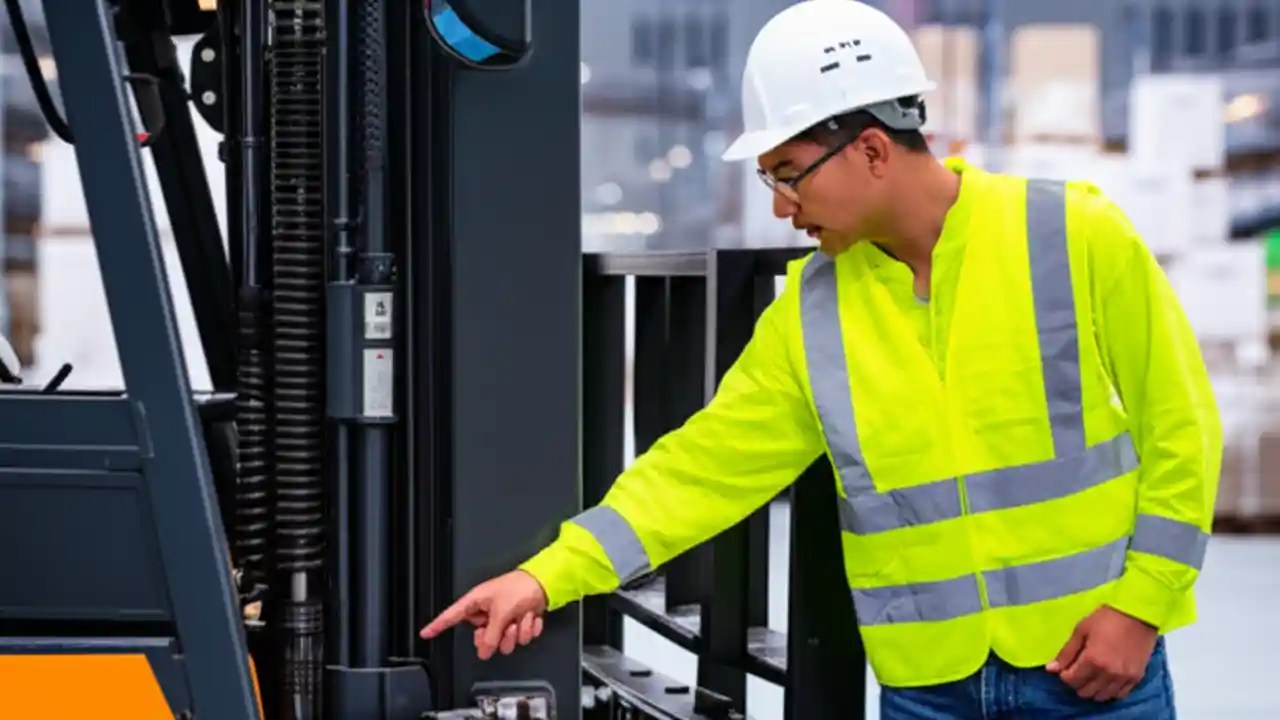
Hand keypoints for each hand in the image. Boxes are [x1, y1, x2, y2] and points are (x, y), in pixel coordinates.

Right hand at [419, 570, 548, 659]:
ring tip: (520, 617)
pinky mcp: (517, 623)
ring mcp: (502, 619)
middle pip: (482, 638)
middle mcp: (488, 612)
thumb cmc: (520, 588)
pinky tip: (529, 617)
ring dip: (516, 632)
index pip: (452, 616)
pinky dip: (527, 628)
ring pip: (504, 642)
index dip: (438, 625)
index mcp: (477, 602)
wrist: (544, 584)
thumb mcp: (502, 613)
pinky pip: (519, 637)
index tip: (425, 633)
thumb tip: (484, 652)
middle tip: (505, 627)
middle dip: (498, 637)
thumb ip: (491, 635)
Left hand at [1046, 605, 1158, 700]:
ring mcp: (1123, 678)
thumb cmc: (1106, 619)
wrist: (1138, 615)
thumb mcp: (1081, 630)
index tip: (1066, 667)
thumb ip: (1066, 652)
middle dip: (1077, 683)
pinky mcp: (1136, 678)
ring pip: (1101, 696)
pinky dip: (1109, 690)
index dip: (1065, 675)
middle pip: (1085, 692)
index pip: (1071, 680)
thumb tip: (1051, 669)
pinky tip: (1105, 679)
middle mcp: (1108, 674)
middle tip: (1077, 671)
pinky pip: (1118, 695)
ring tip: (1091, 675)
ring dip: (1092, 688)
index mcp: (1092, 660)